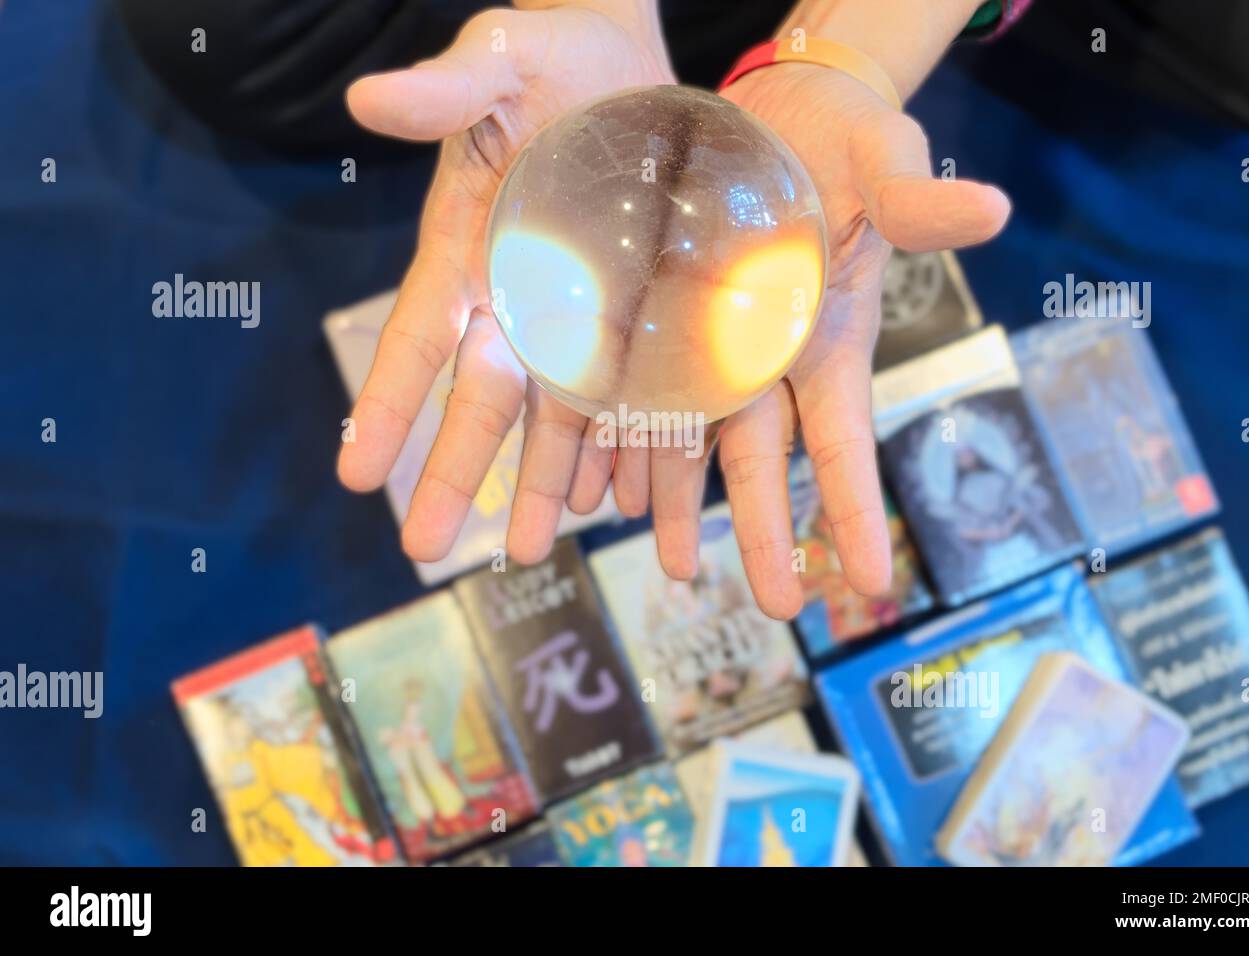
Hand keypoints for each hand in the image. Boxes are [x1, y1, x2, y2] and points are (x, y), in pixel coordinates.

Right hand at [336, 2, 674, 563]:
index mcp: (470, 249)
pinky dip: (625, 448)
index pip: (417, 338)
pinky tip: (618, 503)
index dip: (385, 405)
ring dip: (541, 484)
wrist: (630, 62)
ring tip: (529, 551)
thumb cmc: (552, 54)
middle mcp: (518, 300)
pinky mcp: (640, 319)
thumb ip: (446, 92)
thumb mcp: (500, 61)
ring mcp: (581, 318)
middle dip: (454, 474)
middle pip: (481, 402)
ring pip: (557, 418)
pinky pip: (632, 396)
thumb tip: (369, 100)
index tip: (354, 473)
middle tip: (424, 550)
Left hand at [643, 61, 1009, 618]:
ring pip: (689, 439)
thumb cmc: (847, 142)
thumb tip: (994, 207)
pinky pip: (631, 391)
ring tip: (670, 567)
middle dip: (765, 529)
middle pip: (762, 456)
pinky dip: (617, 439)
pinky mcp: (659, 318)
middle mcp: (768, 356)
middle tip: (775, 604)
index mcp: (826, 337)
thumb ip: (918, 199)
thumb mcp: (884, 159)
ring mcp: (711, 343)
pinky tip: (600, 489)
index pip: (846, 436)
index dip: (856, 506)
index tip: (870, 579)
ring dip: (678, 503)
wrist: (780, 117)